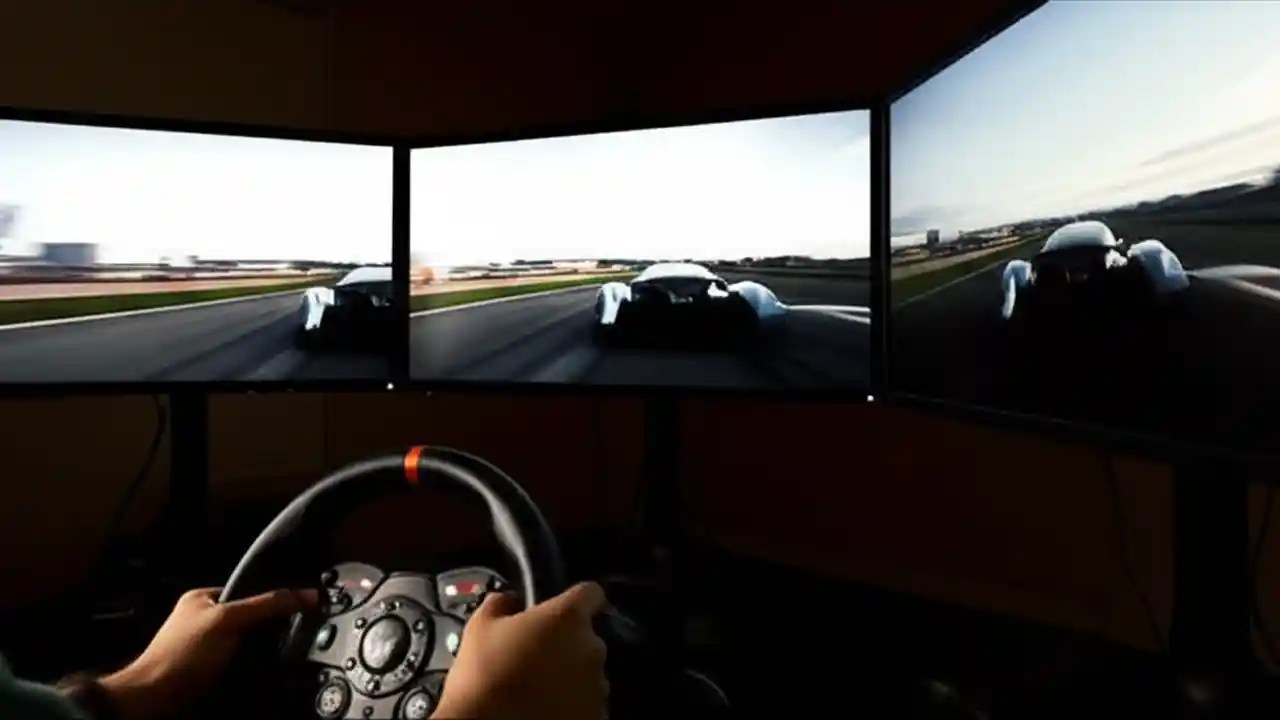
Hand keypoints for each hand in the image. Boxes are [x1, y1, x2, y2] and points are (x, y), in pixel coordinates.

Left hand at [100, 587, 316, 719]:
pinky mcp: (210, 674)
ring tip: (272, 656)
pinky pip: (241, 667)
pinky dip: (251, 670)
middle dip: (267, 629)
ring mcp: (206, 650)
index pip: (248, 590)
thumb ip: (266, 605)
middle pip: (250, 619)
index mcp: (202, 599)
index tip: (296, 607)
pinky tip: (257, 672)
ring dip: (260, 653)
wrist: (155, 700)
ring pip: (247, 646)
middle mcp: (204, 622)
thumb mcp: (229, 620)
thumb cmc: (180, 655)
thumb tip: (306, 595)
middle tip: (286, 634)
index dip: (271, 598)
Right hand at [433, 582, 608, 719]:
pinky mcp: (598, 715)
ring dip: (570, 675)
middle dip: (566, 645)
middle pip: (585, 638)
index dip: (575, 600)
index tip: (561, 611)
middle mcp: (591, 648)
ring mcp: (598, 685)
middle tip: (536, 657)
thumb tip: (510, 599)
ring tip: (538, 688)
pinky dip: (572, 704)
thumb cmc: (484, 674)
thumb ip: (501, 603)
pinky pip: (587, 703)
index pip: (590, 593)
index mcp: (568, 617)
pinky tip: (545, 708)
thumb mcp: (480, 627)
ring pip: (587, 672)